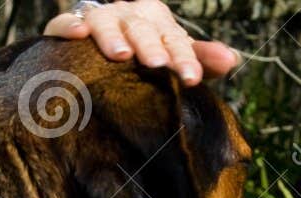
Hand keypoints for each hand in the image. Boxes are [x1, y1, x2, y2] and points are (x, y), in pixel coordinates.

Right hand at [44, 1, 240, 86]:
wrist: (99, 50)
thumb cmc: (145, 57)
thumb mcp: (173, 57)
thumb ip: (200, 59)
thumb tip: (233, 59)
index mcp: (157, 22)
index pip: (174, 40)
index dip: (184, 59)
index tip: (192, 80)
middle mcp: (129, 16)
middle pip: (142, 29)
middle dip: (151, 47)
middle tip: (158, 65)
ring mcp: (100, 19)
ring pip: (106, 21)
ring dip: (113, 36)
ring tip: (120, 55)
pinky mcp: (71, 26)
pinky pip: (67, 23)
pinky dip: (71, 26)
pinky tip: (78, 35)